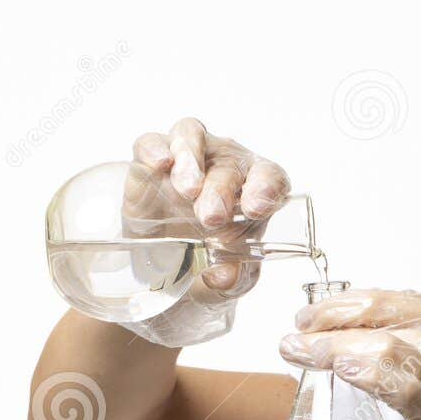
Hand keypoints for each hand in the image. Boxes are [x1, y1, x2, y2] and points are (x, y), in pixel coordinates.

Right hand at [126, 116, 291, 303]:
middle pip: (229, 163)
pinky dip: (155, 148)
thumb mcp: (227, 283)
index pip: (270, 177)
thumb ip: (231, 281)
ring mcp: (188, 158)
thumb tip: (222, 277)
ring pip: (193, 137)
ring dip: (191, 160)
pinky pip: (152, 143)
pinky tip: (159, 162)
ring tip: (186, 190)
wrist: (167, 268)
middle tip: (211, 217)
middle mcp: (225, 166)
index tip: (257, 208)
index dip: (266, 187)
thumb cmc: (211, 262)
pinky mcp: (151, 161)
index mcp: (255, 190)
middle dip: (221, 188)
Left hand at [278, 287, 420, 419]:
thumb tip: (349, 330)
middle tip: (291, 340)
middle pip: (375, 321)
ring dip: (330, 350)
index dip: (336, 306)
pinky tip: (343, 371)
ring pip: (381, 349)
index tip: (307, 319)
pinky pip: (402, 391)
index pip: (381, 300)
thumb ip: (411, 338)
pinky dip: (369, 376)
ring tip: (299, 355)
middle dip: (323, 328)